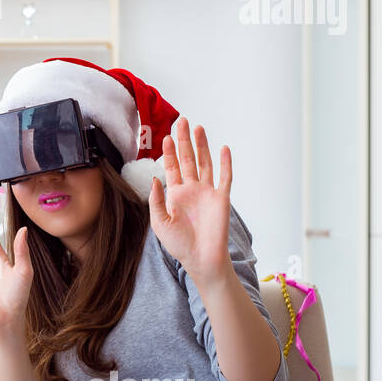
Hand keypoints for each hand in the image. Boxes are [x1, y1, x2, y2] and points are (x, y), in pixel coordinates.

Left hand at [149, 116, 231, 284]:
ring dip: (202, 146)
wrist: (200, 258)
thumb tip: (155, 178)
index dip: (168, 152)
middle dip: (184, 141)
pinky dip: (225, 163)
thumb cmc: (179, 244)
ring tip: (199, 128)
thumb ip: (156, 200)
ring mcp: (207, 192)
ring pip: (205, 163)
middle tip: (182, 122)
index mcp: (175, 194)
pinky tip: (223, 149)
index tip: (166, 136)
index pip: (171, 167)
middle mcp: (191, 189)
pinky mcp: (221, 198)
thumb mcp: (159, 222)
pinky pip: (225, 177)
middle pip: (188, 159)